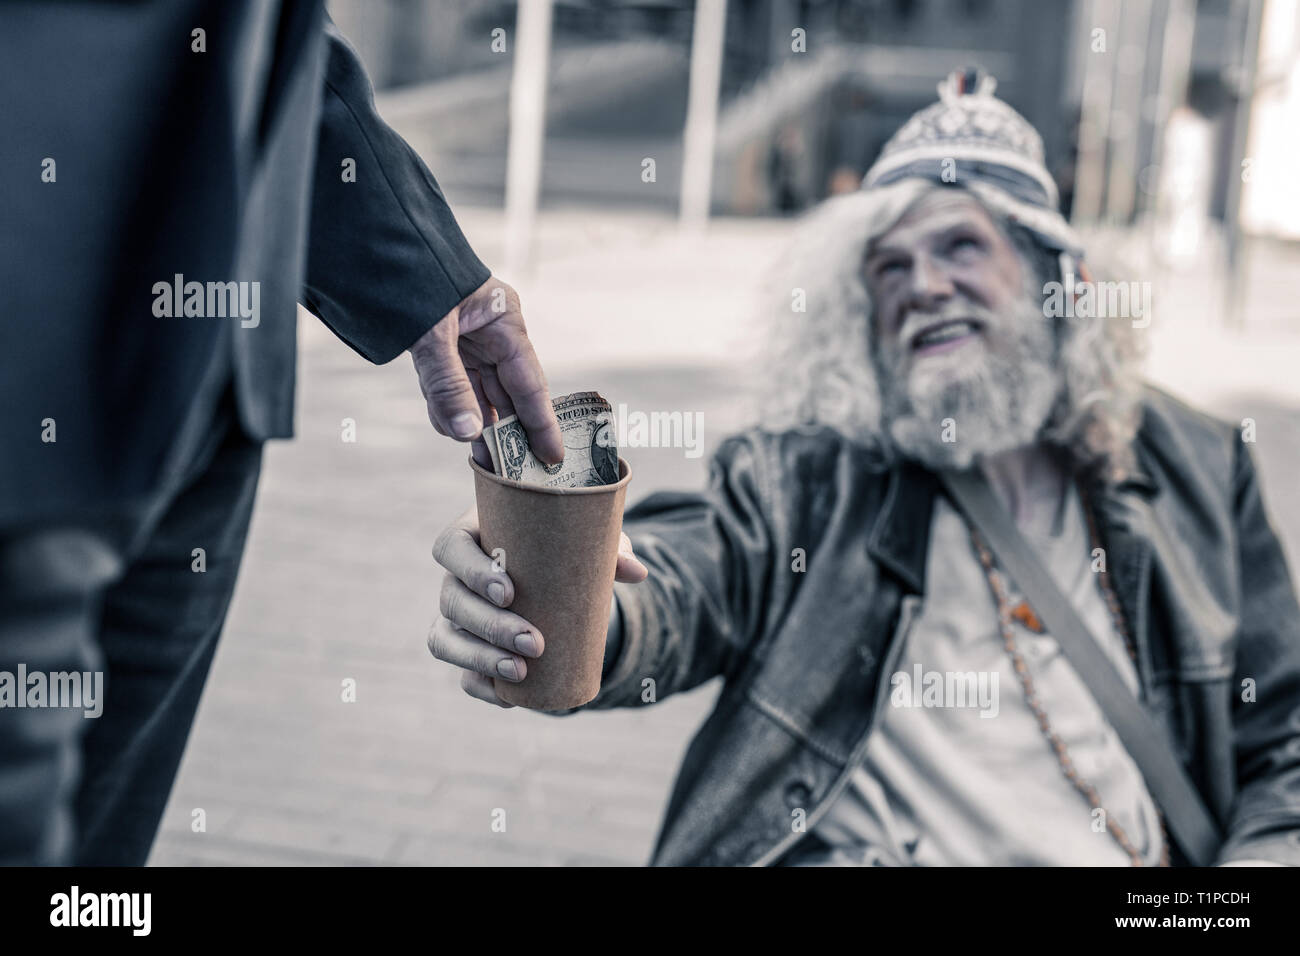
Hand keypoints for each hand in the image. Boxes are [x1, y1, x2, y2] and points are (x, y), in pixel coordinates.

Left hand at [409, 277, 564, 466]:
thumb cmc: (412, 278)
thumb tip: (467, 435)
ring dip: (474, 425)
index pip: (530, 382)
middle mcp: (493, 334)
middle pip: (508, 394)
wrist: (374, 249)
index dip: (542, 423)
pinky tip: (448, 424)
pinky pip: (454, 389)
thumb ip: (448, 385)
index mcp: (505, 320)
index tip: (553, 458)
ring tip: (479, 457)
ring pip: (479, 395)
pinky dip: (449, 409)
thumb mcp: (430, 334)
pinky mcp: (445, 350)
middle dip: (507, 433)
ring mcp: (469, 343)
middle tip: (512, 473)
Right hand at [429, 507, 648, 707]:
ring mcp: (457, 616)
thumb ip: (610, 550)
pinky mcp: (468, 650)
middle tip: (533, 641)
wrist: (561, 578)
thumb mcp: (586, 541)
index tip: (509, 591)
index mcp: (474, 535)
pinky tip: (509, 697)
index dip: (471, 570)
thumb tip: (637, 573)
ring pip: (446, 639)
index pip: (451, 547)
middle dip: (489, 625)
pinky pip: (462, 674)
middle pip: (451, 599)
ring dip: (481, 658)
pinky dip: (483, 688)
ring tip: (520, 671)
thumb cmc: (565, 547)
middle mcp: (456, 577)